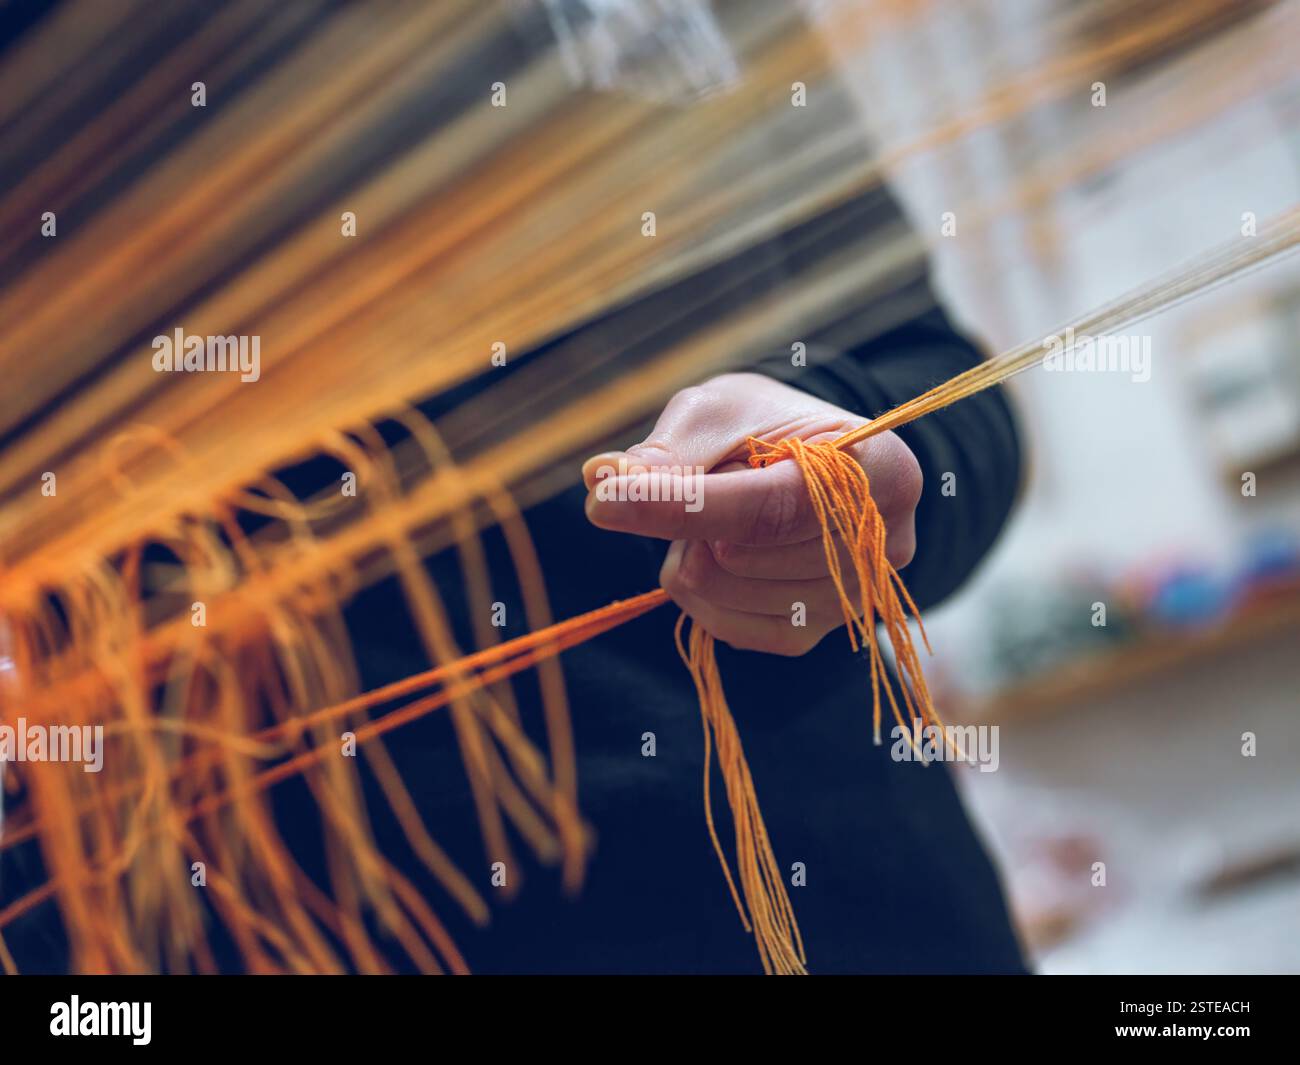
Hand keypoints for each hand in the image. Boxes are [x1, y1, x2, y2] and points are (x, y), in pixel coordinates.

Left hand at [582, 373, 921, 654]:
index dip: (683, 506)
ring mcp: (850, 599)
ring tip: (723, 514)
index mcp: (880, 469)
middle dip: (692, 517)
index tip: (604, 500)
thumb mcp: (721, 411)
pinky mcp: (813, 634)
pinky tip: (717, 552)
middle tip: (714, 478)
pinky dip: (700, 590)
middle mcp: (882, 544)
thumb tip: (604, 479)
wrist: (799, 455)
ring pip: (724, 592)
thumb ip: (672, 449)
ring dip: (694, 550)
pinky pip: (726, 627)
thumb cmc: (764, 424)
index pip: (770, 506)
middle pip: (740, 555)